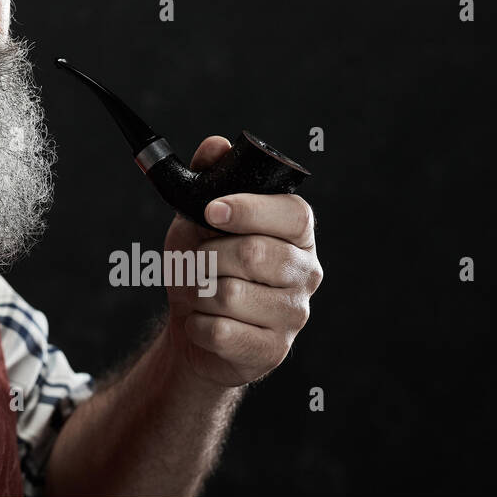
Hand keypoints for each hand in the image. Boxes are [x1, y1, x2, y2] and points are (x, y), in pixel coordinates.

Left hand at [162, 135, 322, 389]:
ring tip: (197, 292)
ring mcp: (294, 314)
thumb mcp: (197, 218)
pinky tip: (203, 322)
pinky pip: (222, 331)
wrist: (193, 326)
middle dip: (206, 256)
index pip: (292, 214)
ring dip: (196, 291)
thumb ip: (209, 178)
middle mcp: (305, 271)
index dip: (249, 210)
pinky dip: (197, 324)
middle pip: (255, 254)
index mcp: (295, 233)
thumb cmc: (202, 265)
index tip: (211, 212)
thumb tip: (217, 145)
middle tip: (191, 262)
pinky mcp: (274, 350)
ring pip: (231, 294)